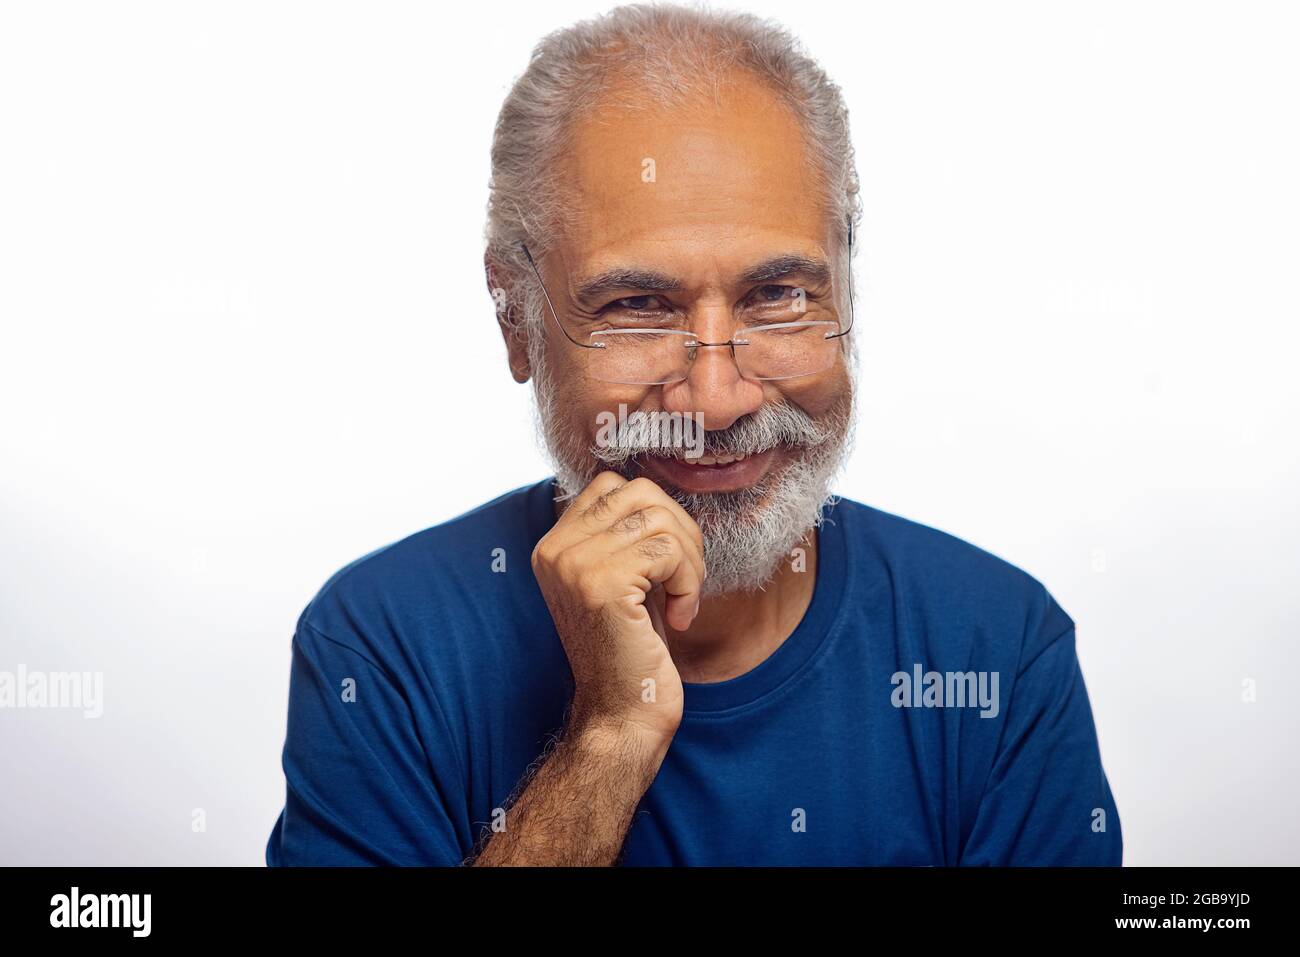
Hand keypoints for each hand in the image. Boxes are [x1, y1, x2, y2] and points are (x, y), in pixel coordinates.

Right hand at [531, 473, 705, 746]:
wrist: (622, 717)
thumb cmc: (633, 650)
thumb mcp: (623, 580)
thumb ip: (624, 534)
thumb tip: (658, 489)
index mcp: (554, 545)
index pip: (615, 485)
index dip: (657, 514)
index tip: (666, 564)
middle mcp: (555, 550)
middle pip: (642, 493)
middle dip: (681, 531)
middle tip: (685, 581)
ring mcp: (574, 565)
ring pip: (660, 519)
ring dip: (690, 560)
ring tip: (683, 599)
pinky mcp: (601, 585)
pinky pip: (669, 550)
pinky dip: (688, 582)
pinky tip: (678, 617)